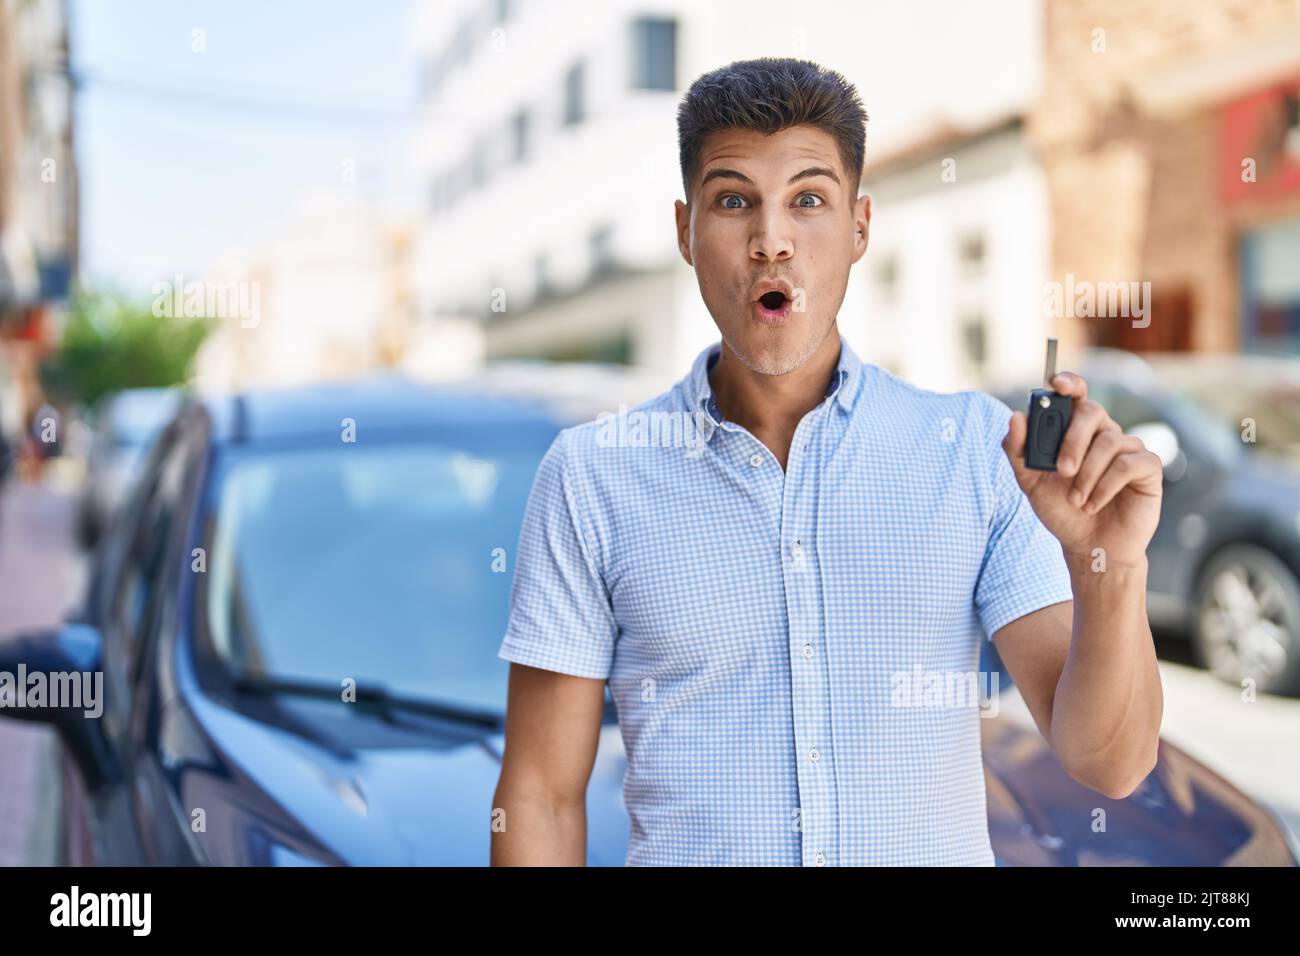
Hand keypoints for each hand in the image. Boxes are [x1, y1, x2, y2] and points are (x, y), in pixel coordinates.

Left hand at [1002, 371, 1162, 567]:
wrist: (1089, 546)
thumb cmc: (1061, 511)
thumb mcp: (1029, 483)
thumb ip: (1018, 451)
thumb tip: (1016, 416)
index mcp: (1076, 431)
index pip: (1076, 395)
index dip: (1069, 383)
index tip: (1056, 383)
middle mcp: (1104, 433)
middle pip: (1092, 411)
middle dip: (1072, 440)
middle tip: (1061, 470)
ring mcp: (1128, 448)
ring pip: (1109, 441)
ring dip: (1087, 475)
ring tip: (1077, 500)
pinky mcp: (1148, 467)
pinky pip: (1128, 463)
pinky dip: (1105, 486)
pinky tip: (1093, 505)